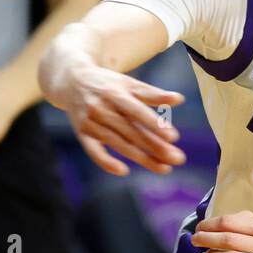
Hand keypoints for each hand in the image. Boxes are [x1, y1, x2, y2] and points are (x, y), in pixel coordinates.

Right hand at [59, 57, 184, 175]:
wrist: (72, 81)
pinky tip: (124, 171)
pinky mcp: (82, 135)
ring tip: (164, 168)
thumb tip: (180, 99)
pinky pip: (94, 152)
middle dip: (156, 146)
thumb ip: (153, 93)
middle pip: (132, 132)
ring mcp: (91, 123)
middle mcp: (102, 109)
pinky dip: (106, 162)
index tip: (173, 137)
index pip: (137, 111)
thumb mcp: (129, 84)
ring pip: (119, 144)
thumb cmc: (108, 84)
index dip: (154, 124)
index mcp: (115, 94)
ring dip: (142, 158)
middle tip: (178, 159)